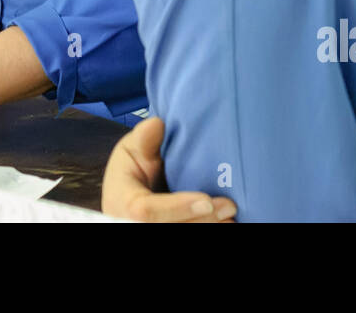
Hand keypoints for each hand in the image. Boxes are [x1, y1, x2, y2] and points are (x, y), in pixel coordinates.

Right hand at [102, 117, 235, 221]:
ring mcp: (147, 229)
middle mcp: (132, 223)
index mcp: (123, 202)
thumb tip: (157, 124)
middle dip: (201, 221)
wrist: (128, 191)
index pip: (147, 211)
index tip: (206, 201)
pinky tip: (226, 223)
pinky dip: (206, 226)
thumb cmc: (131, 168)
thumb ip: (144, 139)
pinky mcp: (164, 229)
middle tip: (229, 207)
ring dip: (208, 226)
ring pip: (179, 232)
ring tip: (232, 216)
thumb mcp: (132, 148)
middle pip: (167, 228)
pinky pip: (184, 230)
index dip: (177, 208)